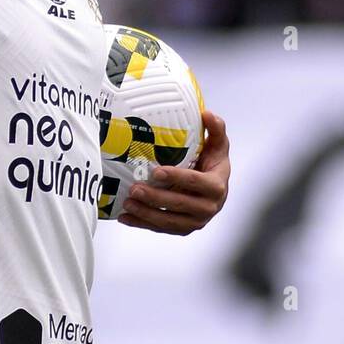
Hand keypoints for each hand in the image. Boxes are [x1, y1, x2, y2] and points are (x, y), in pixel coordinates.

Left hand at [118, 110, 229, 234]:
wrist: (216, 189)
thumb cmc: (214, 163)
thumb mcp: (218, 144)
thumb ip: (216, 129)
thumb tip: (207, 114)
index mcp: (217, 186)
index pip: (196, 182)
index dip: (176, 177)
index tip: (156, 172)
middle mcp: (209, 207)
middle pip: (180, 204)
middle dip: (156, 198)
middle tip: (135, 188)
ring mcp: (196, 221)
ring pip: (169, 221)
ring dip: (147, 214)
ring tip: (128, 203)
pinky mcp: (184, 229)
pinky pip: (162, 229)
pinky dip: (143, 224)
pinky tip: (126, 217)